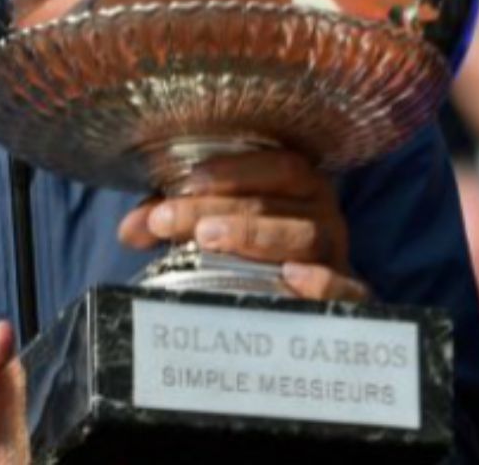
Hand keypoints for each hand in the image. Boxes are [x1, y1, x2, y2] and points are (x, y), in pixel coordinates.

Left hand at [117, 150, 367, 301]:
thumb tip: (129, 229)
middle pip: (278, 203)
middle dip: (220, 208)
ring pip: (304, 236)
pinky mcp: (349, 298)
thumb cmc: (257, 260)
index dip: (235, 169)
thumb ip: (177, 221)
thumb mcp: (217, 231)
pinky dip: (322, 281)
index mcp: (302, 190)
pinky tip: (290, 277)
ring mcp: (338, 257)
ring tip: (206, 240)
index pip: (279, 166)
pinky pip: (346, 287)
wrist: (305, 311)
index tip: (189, 180)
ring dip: (254, 234)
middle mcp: (325, 217)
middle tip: (168, 220)